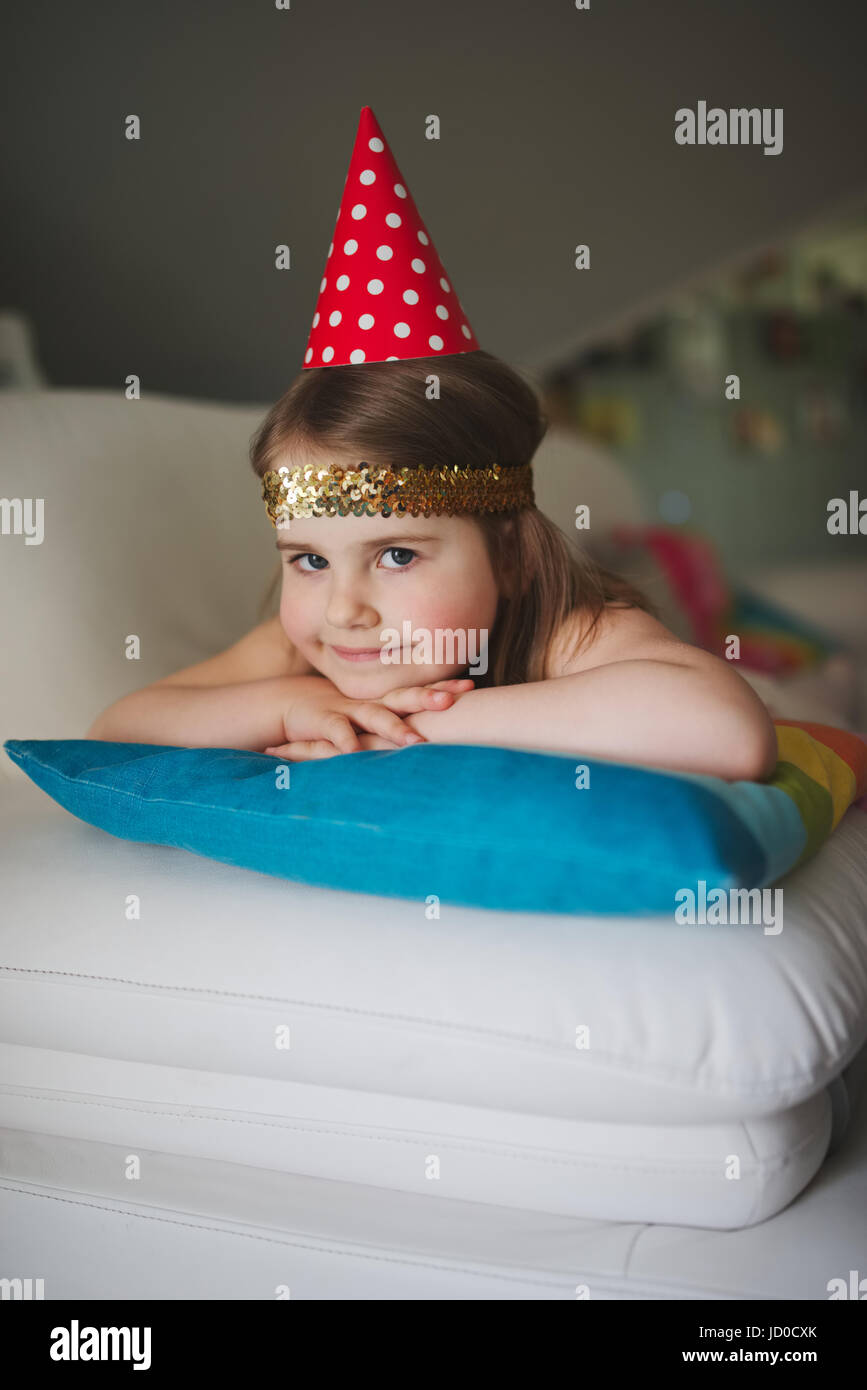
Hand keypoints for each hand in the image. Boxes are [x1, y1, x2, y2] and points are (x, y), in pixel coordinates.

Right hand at [263, 676, 473, 761]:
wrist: (294, 705)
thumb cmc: (342, 715)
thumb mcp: (372, 718)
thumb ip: (399, 723)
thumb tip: (442, 733)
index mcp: (386, 701)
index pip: (418, 691)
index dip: (443, 686)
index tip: (470, 685)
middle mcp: (371, 703)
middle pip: (402, 697)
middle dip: (426, 697)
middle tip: (450, 701)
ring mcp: (347, 710)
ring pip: (374, 716)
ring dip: (393, 726)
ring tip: (413, 741)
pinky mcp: (323, 721)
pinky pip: (336, 731)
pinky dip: (345, 741)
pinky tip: (353, 753)